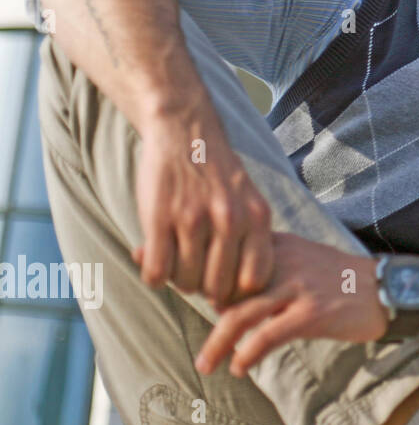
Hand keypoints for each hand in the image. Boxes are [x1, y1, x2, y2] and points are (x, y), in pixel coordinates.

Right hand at [133, 113, 273, 308]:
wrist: (186, 131)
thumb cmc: (217, 175)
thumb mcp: (249, 201)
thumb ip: (250, 240)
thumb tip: (243, 294)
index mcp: (257, 217)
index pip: (254, 281)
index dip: (238, 293)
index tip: (225, 287)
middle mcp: (230, 219)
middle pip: (219, 288)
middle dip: (206, 290)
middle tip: (196, 275)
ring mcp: (194, 219)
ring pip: (187, 283)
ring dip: (179, 281)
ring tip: (176, 263)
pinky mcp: (160, 218)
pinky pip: (157, 273)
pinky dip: (154, 277)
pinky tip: (155, 262)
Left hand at [195, 234, 386, 376]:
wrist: (389, 288)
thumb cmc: (345, 279)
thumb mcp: (306, 257)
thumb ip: (270, 267)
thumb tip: (230, 294)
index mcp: (280, 244)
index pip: (228, 258)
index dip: (205, 279)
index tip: (192, 296)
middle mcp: (284, 261)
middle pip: (226, 287)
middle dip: (204, 314)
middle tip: (200, 342)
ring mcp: (298, 287)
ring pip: (240, 314)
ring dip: (217, 343)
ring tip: (205, 364)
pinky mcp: (311, 313)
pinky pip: (267, 336)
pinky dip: (247, 354)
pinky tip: (239, 368)